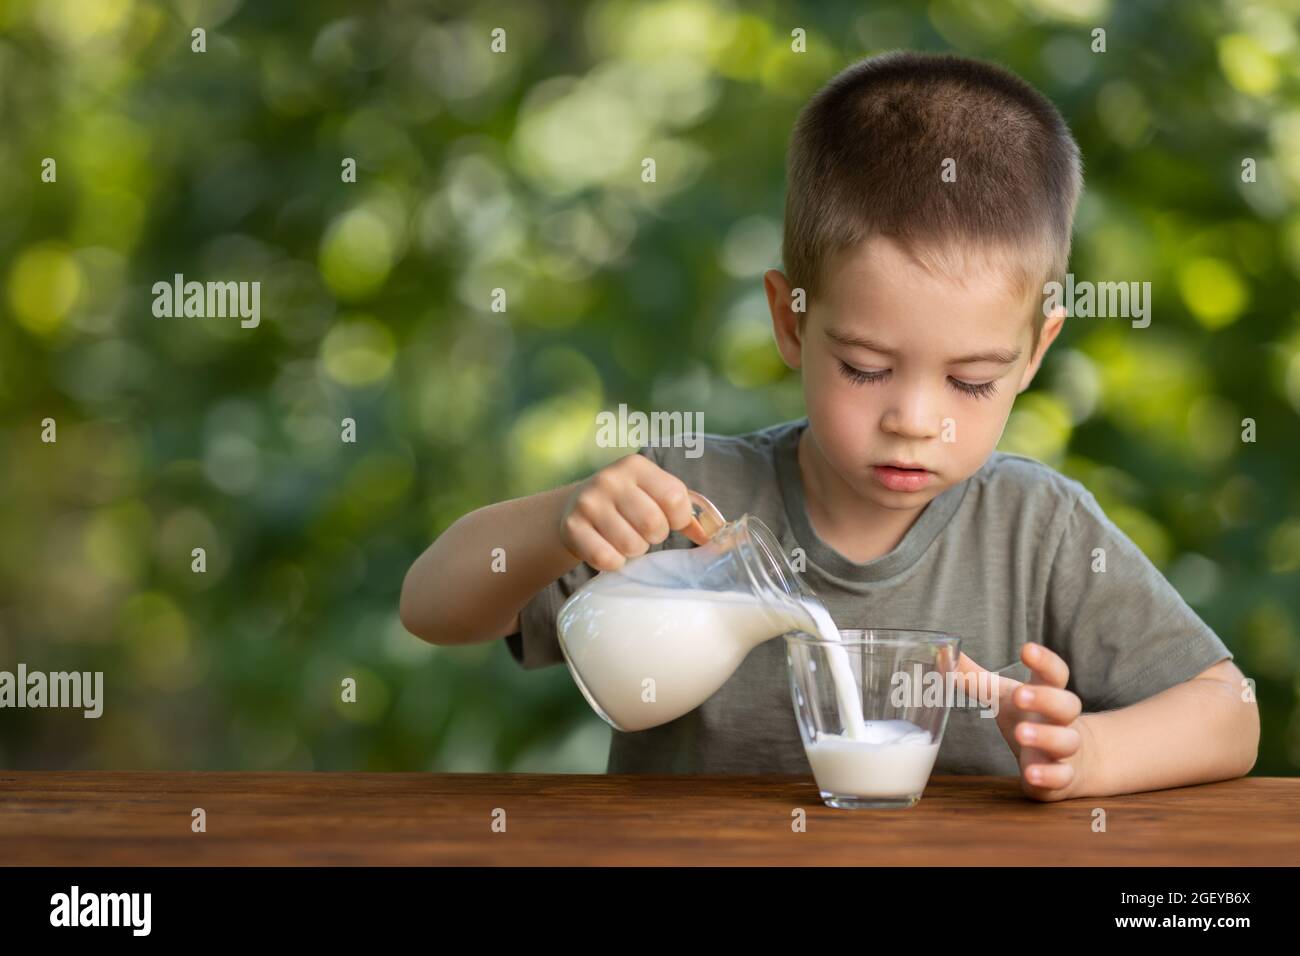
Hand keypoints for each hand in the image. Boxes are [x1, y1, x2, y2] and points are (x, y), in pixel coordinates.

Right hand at [560, 453, 707, 570]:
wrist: (575, 507)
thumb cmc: (628, 503)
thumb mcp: (654, 496)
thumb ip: (686, 512)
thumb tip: (718, 538)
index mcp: (636, 466)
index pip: (674, 497)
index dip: (678, 518)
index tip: (669, 520)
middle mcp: (610, 479)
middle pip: (653, 524)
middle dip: (655, 536)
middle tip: (645, 533)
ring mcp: (588, 502)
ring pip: (631, 545)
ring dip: (635, 551)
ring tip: (626, 539)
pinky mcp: (572, 527)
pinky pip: (607, 559)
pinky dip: (615, 562)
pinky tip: (610, 549)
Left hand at [953, 642, 1091, 801]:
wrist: (1071, 759)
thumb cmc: (1030, 717)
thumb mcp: (1001, 695)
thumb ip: (974, 677)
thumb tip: (943, 652)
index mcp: (1048, 693)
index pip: (1055, 672)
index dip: (1044, 660)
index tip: (1027, 649)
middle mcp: (1061, 719)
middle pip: (1066, 704)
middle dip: (1045, 699)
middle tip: (1019, 695)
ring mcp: (1064, 748)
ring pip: (1066, 740)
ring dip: (1045, 736)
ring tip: (1020, 733)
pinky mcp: (1062, 776)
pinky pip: (1061, 776)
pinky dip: (1048, 775)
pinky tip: (1031, 773)